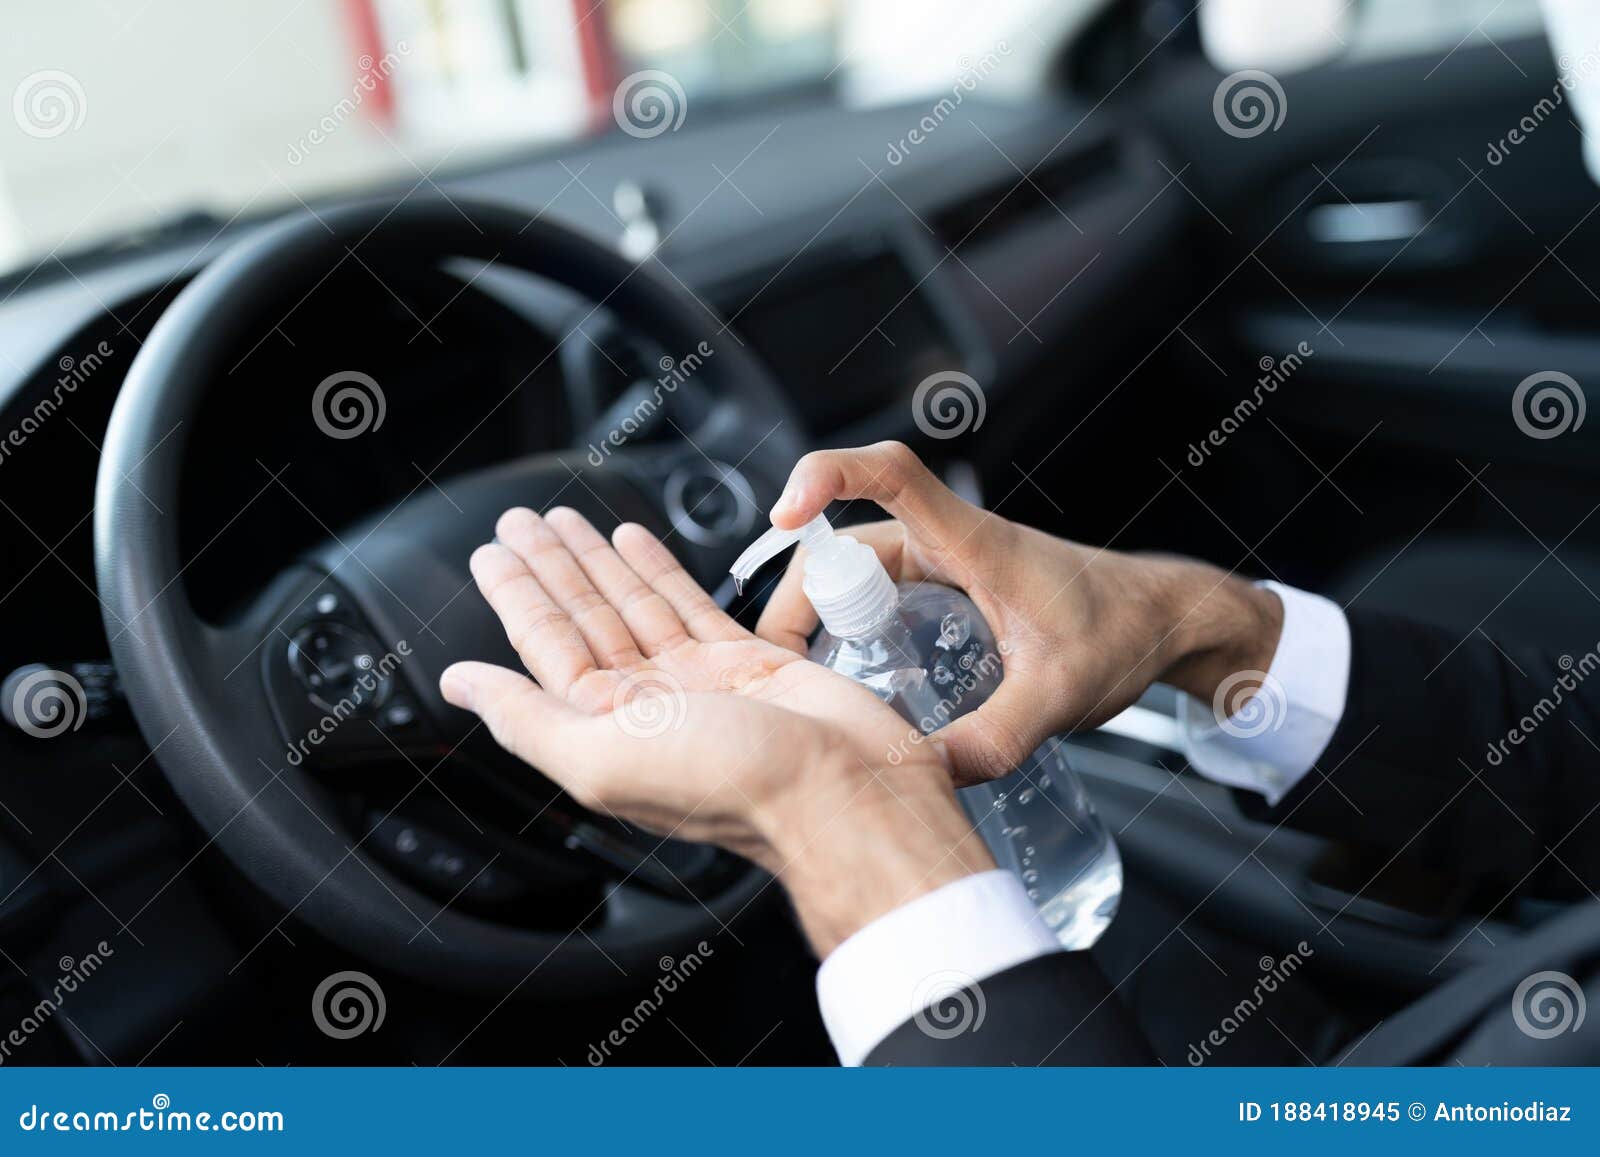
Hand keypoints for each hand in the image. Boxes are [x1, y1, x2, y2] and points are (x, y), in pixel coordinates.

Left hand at [438, 506, 994, 954]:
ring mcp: (698, 683)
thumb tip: (457, 685)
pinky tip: (636, 541)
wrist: (843, 793)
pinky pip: (692, 606)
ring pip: (633, 605)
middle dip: (551, 567)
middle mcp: (647, 705)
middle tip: (520, 519)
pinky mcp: (748, 662)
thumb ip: (525, 718)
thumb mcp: (602, 759)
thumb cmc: (732, 787)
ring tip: (566, 520)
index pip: (544, 646)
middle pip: (584, 618)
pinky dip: (660, 570)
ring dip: (598, 561)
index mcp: (606, 729)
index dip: (515, 595)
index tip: (491, 552)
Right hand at [759, 442, 1284, 782]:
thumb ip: (999, 735)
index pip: (891, 472)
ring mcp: (944, 568)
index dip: (827, 472)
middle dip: (799, 593)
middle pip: (844, 541)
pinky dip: (847, 629)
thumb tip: (930, 772)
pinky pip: (876, 599)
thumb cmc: (1124, 630)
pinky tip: (848, 683)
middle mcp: (948, 544)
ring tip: (802, 678)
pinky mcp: (946, 595)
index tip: (785, 511)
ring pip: (854, 574)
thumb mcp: (1063, 691)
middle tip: (780, 662)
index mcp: (974, 540)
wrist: (1163, 621)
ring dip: (818, 615)